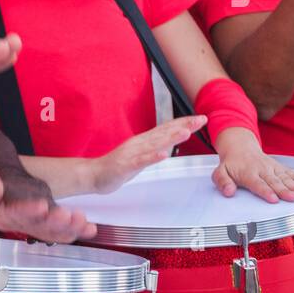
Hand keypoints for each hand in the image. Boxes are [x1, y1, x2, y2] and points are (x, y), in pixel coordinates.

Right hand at [0, 166, 96, 242]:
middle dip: (52, 222)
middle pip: (36, 226)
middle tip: (65, 215)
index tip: (41, 205)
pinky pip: (61, 229)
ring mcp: (34, 221)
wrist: (3, 175)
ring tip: (80, 220)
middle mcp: (17, 221)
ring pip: (51, 230)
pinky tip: (89, 229)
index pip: (13, 214)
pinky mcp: (47, 220)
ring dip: (67, 226)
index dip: (27, 211)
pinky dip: (76, 229)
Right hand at [87, 115, 205, 193]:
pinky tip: (162, 154)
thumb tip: (168, 143)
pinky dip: (152, 157)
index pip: (166, 129)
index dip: (183, 122)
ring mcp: (132, 154)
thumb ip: (153, 148)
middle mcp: (139, 144)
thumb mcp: (139, 155)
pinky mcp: (125, 166)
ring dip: (170, 138)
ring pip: (154, 145)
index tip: (200, 118)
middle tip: (201, 119)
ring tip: (186, 132)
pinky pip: (140, 161)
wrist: (92, 174)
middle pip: (164, 133)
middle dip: (183, 125)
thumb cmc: (115, 166)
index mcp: (143, 141)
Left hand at [212, 128, 293, 202]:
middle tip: (293, 198)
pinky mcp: (280, 168)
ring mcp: (273, 168)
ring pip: (286, 177)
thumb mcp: (219, 172)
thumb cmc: (231, 164)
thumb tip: (228, 192)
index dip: (265, 191)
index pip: (257, 183)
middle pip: (274, 182)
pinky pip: (293, 173)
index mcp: (247, 173)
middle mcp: (262, 170)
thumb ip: (222, 182)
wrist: (240, 148)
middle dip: (284, 190)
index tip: (273, 199)